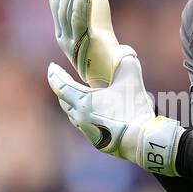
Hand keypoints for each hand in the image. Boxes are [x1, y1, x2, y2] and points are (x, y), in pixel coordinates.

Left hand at [48, 53, 180, 175]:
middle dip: (63, 89)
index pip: (61, 85)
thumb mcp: (131, 79)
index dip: (54, 75)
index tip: (51, 67)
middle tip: (64, 80)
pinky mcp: (96, 141)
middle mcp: (80, 117)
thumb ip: (125, 61)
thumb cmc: (134, 108)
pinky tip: (93, 114)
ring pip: (73, 115)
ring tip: (78, 96)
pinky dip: (84, 116)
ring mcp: (88, 131)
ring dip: (73, 104)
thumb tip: (124, 50)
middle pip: (64, 101)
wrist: (141, 139)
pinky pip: (84, 125)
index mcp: (83, 101)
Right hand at [49, 0, 133, 87]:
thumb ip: (93, 2)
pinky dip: (81, 6)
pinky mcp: (83, 47)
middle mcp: (61, 36)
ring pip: (65, 12)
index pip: (55, 2)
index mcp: (61, 30)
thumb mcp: (98, 21)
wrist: (113, 74)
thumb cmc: (107, 48)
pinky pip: (80, 24)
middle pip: (58, 5)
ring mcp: (70, 43)